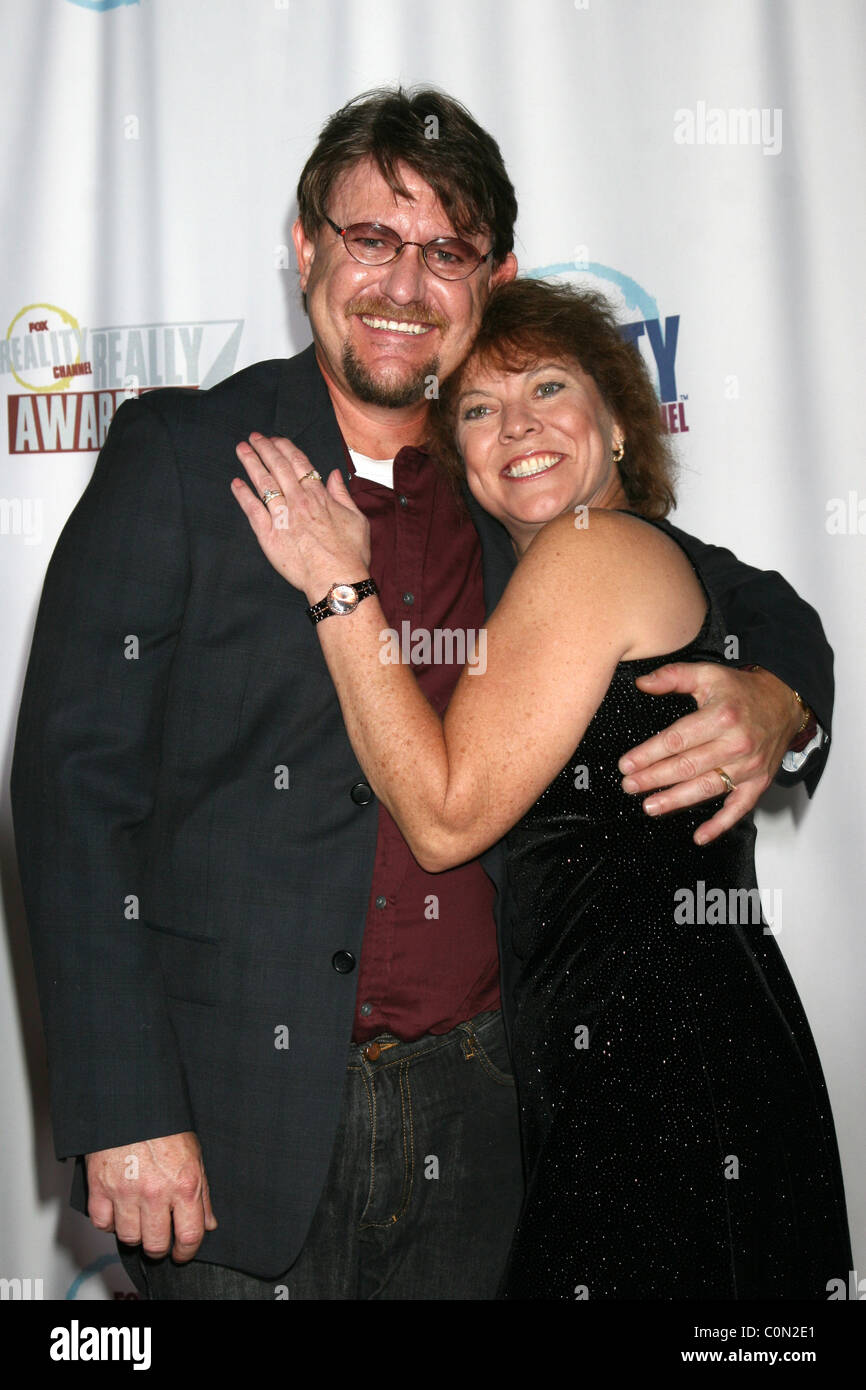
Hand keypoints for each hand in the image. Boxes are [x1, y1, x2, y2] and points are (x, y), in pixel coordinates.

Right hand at [86, 1131, 216, 1261]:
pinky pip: (102, 1224)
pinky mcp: (99, 1188)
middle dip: (160, 1246)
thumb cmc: (164, 1126)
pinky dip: (109, 1222)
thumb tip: (208, 1224)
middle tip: (159, 1238)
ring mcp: (125, 1192)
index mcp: (184, 1184)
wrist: (131, 1104)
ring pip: (130, 1238)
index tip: (182, 1253)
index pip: (189, 1236)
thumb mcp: (194, 1156)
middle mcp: (155, 1192)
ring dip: (135, 1234)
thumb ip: (203, 1194)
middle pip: (156, 1244)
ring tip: (139, 1220)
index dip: (187, 1252)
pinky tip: (118, 1210)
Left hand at [232, 434, 370, 600]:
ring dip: (251, 463)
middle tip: (254, 437)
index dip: (285, 448)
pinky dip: (243, 495)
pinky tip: (236, 483)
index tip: (276, 439)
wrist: (336, 580)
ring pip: (263, 483)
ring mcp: (282, 517)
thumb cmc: (350, 554)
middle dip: (265, 449)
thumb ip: (342, 494)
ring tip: (242, 450)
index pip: (299, 463)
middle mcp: (298, 501)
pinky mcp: (269, 535)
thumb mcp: (357, 519)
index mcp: (319, 496)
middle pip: (278, 467)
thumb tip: (334, 475)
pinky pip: (253, 510)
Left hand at [618, 664, 801, 844]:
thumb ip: (673, 676)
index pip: (676, 740)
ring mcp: (749, 766)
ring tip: (651, 806)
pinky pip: (739, 808)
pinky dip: (720, 825)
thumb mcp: (707, 674)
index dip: (648, 754)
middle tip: (630, 785)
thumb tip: (643, 683)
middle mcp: (736, 743)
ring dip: (676, 800)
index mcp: (721, 716)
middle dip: (654, 778)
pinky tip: (700, 836)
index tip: (627, 764)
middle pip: (687, 766)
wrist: (784, 701)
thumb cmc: (742, 691)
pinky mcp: (759, 782)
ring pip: (706, 788)